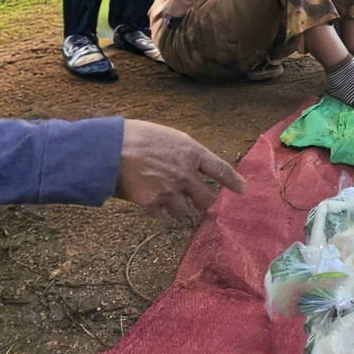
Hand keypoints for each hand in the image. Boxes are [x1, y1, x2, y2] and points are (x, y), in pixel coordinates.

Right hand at [115, 120, 245, 222]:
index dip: (234, 182)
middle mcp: (185, 174)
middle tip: (202, 203)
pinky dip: (163, 214)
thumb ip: (185, 152)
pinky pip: (165, 217)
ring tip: (171, 202)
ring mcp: (169, 191)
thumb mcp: (169, 136)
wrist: (110, 149)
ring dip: (181, 209)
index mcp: (191, 152)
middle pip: (207, 199)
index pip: (221, 170)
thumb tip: (193, 165)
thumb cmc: (138, 136)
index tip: (243, 190)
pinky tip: (156, 205)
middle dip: (206, 203)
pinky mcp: (153, 204)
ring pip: (186, 212)